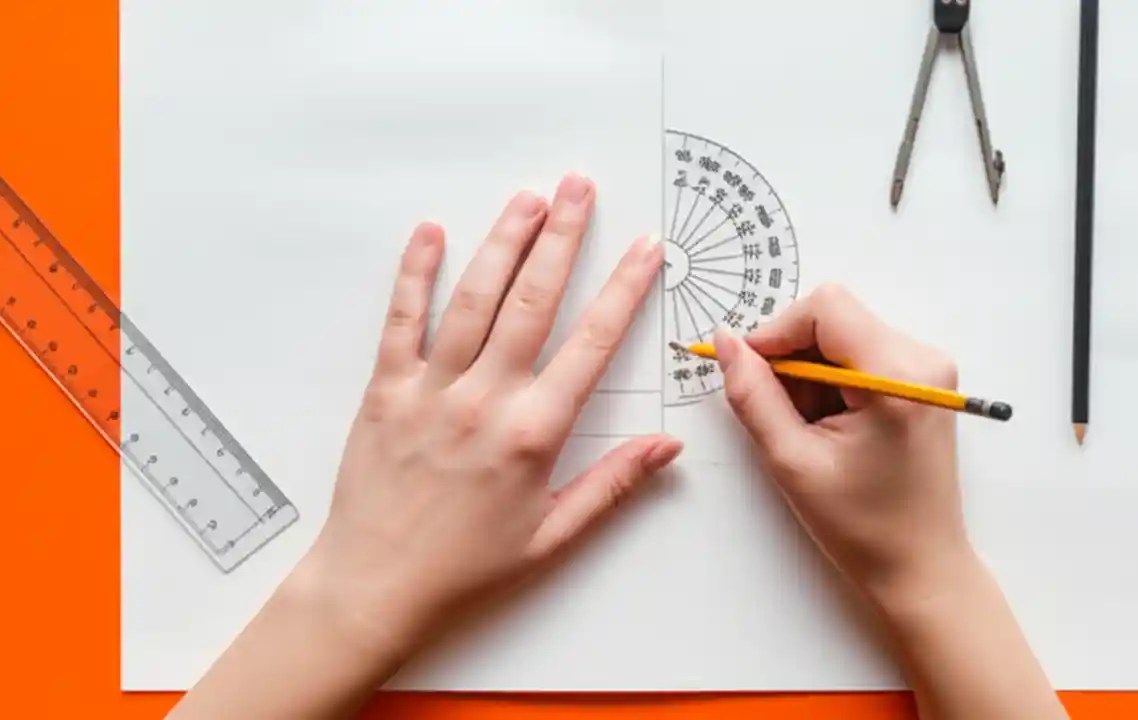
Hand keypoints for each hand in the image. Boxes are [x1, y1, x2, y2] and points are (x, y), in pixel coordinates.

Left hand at [293, 173, 678, 663]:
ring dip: (502, 242)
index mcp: (533, 433)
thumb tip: (667, 447)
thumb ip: (613, 484)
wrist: (375, 588)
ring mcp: (431, 390)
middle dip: (562, 237)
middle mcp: (484, 400)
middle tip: (580, 188)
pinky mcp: (385, 391)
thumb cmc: (465, 570)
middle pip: (532, 300)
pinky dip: (415, 274)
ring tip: (527, 199)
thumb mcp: (553, 537)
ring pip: (472, 299)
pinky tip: (430, 234)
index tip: (645, 249)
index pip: (592, 344)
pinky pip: (401, 321)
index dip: (624, 289)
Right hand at [713, 284, 968, 604]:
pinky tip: (831, 425)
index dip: (776, 331)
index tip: (749, 371)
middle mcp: (922, 359)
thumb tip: (725, 342)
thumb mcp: (792, 461)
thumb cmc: (862, 526)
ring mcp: (928, 367)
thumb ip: (752, 395)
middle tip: (783, 415)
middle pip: (834, 318)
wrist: (920, 566)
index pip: (826, 307)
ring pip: (842, 334)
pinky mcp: (923, 379)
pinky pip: (859, 353)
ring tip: (810, 429)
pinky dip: (831, 381)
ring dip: (810, 373)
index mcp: (897, 376)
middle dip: (793, 358)